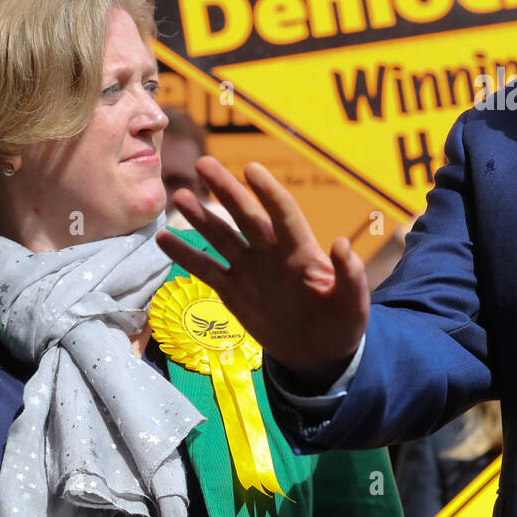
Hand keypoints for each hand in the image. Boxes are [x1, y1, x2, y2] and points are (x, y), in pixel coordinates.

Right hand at [155, 156, 369, 386]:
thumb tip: (343, 244)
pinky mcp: (232, 290)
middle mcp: (271, 253)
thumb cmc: (341, 323)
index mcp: (301, 252)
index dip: (269, 193)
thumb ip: (351, 277)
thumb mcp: (353, 304)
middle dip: (226, 190)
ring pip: (221, 236)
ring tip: (180, 196)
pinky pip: (205, 269)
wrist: (317, 352)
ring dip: (201, 217)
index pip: (284, 214)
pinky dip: (184, 255)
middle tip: (204, 163)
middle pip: (246, 216)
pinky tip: (163, 238)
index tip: (251, 169)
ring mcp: (249, 270)